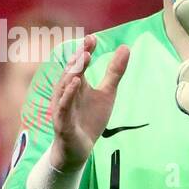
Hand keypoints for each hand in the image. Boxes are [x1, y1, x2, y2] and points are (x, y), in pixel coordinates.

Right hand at [49, 36, 131, 171]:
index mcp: (76, 84)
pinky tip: (75, 83)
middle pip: (71, 71)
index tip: (93, 38)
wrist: (79, 150)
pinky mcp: (62, 122)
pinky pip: (63, 106)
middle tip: (89, 44)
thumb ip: (114, 72)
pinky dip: (68, 95)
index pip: (80, 64)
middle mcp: (67, 92)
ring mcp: (63, 107)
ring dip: (73, 72)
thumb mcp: (107, 94)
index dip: (85, 51)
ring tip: (84, 58)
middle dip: (79, 57)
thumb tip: (125, 47)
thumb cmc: (90, 119)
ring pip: (65, 86)